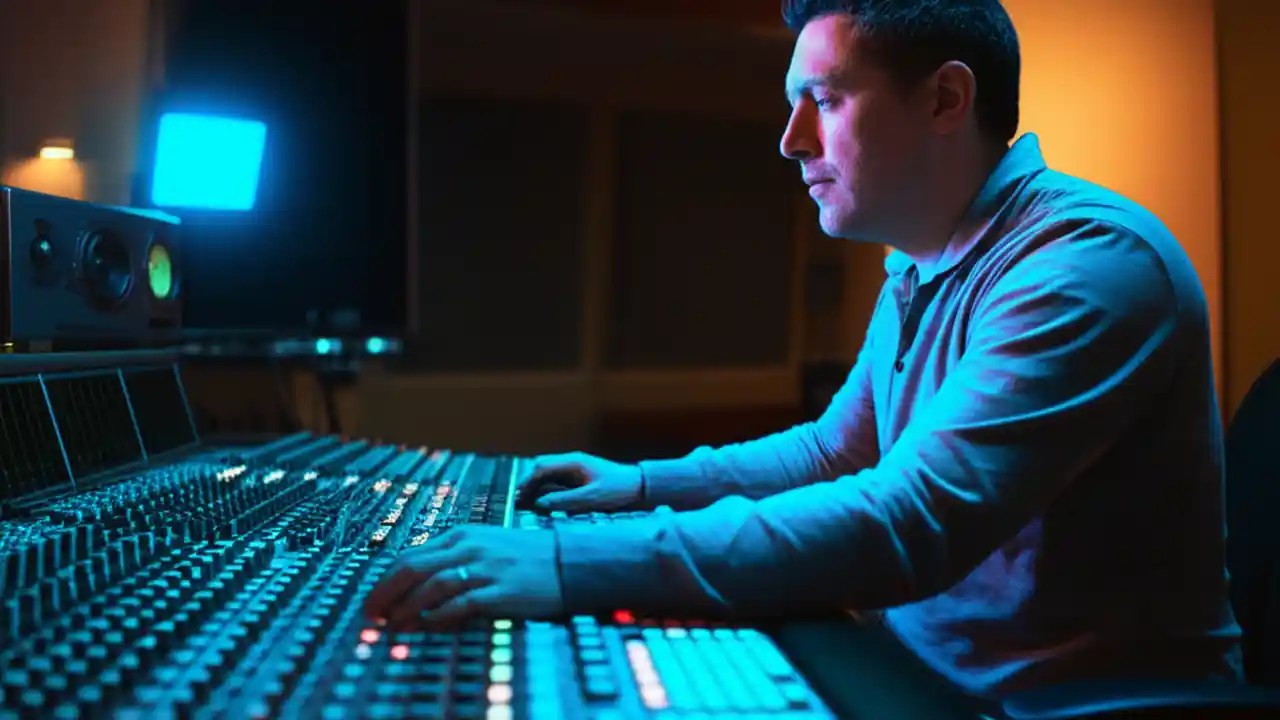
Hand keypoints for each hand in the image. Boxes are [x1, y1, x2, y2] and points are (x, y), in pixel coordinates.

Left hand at [362, 526, 562, 630]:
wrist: (568, 561)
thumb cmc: (526, 556)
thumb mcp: (485, 546)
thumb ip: (454, 558)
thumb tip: (418, 585)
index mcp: (462, 535)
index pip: (411, 554)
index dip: (385, 580)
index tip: (373, 600)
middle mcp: (469, 547)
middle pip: (413, 568)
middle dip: (385, 593)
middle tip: (371, 614)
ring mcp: (485, 569)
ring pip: (432, 586)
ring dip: (408, 608)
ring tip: (394, 626)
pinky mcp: (501, 591)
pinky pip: (461, 604)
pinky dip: (440, 616)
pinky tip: (428, 626)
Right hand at [515, 452, 642, 512]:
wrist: (638, 485)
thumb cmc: (617, 489)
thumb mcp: (591, 498)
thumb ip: (564, 500)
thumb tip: (539, 503)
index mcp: (573, 462)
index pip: (541, 468)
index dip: (527, 483)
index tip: (517, 497)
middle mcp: (571, 462)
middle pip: (541, 469)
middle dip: (528, 484)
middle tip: (518, 502)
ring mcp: (574, 469)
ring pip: (547, 475)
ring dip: (536, 488)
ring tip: (526, 504)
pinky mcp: (578, 477)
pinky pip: (556, 481)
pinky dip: (547, 491)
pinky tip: (543, 503)